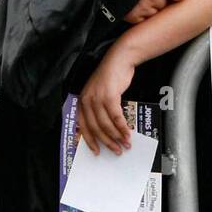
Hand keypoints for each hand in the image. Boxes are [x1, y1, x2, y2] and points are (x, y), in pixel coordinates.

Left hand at [78, 40, 139, 155]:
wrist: (119, 60)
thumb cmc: (111, 77)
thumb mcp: (100, 93)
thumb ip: (99, 109)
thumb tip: (106, 129)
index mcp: (82, 101)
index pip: (83, 126)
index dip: (90, 140)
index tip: (96, 151)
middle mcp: (87, 100)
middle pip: (95, 128)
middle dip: (107, 142)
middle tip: (116, 150)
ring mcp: (97, 98)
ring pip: (106, 124)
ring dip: (117, 137)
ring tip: (125, 143)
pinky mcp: (109, 96)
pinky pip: (116, 117)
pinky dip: (122, 127)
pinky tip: (128, 133)